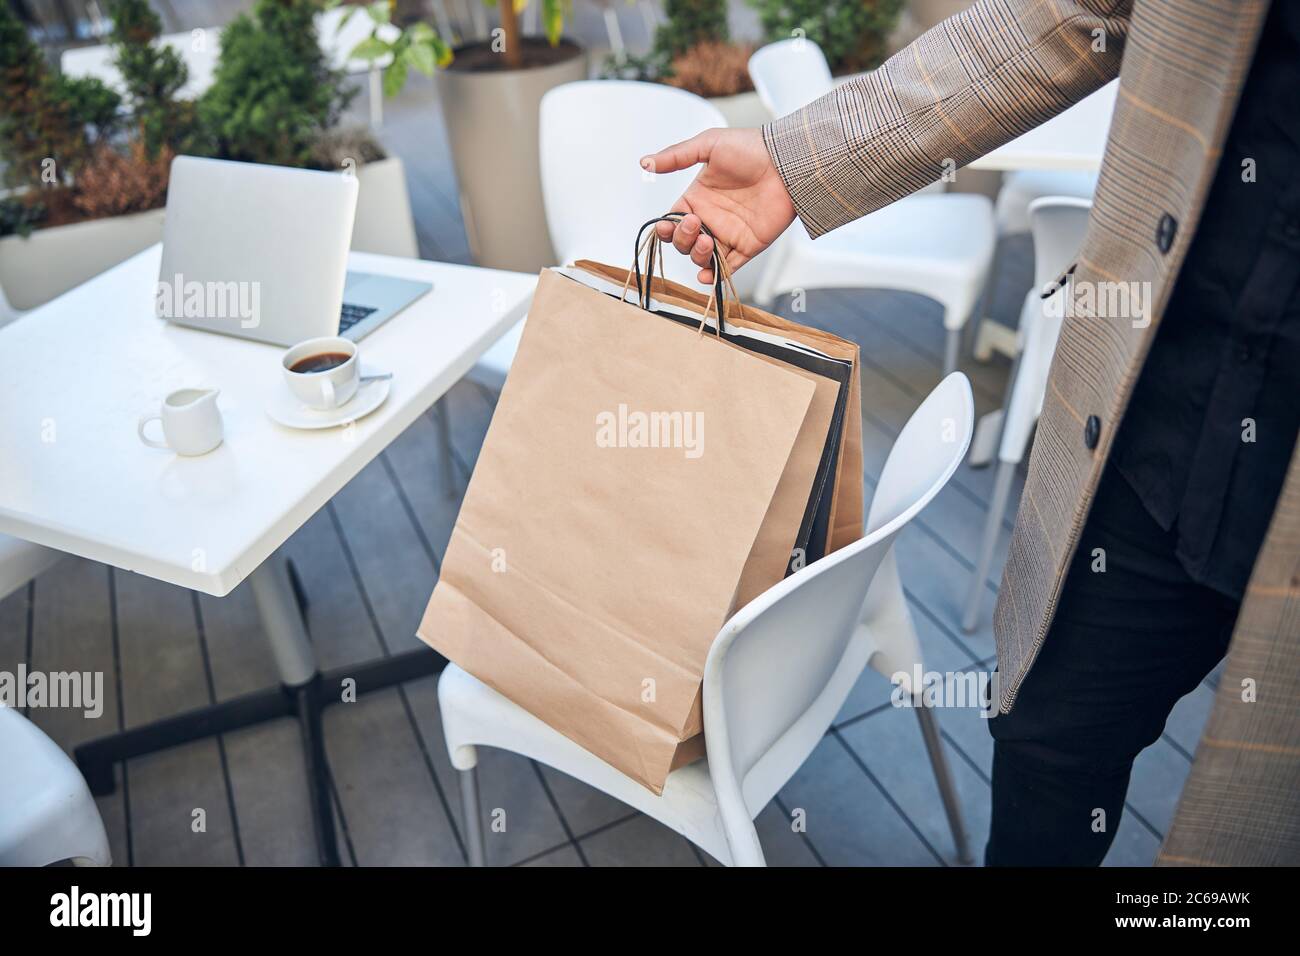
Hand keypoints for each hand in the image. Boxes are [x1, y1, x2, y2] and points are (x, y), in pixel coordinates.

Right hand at [640, 127, 795, 284]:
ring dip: (696, 255)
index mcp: (697, 198)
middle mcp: (710, 218)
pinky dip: (714, 276)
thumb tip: (645, 163)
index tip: (667, 225)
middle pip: (684, 242)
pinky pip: (727, 268)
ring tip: (705, 240)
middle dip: (682, 239)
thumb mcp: (709, 145)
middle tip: (693, 223)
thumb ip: (676, 156)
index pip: (672, 221)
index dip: (666, 228)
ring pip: (702, 257)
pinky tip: (706, 274)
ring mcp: (728, 234)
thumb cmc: (751, 149)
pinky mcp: (747, 246)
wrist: (785, 162)